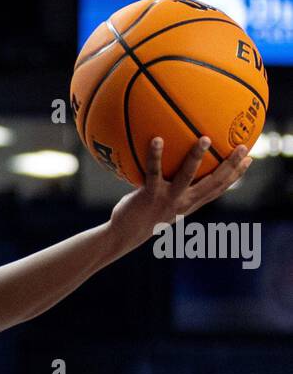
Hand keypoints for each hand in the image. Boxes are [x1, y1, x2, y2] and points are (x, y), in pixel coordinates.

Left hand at [110, 135, 251, 243]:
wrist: (125, 234)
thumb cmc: (143, 215)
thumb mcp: (162, 202)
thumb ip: (172, 187)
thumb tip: (174, 163)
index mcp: (190, 203)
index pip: (218, 189)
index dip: (235, 175)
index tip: (249, 159)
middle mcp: (183, 202)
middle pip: (212, 183)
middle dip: (230, 165)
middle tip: (242, 146)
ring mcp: (168, 199)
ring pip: (186, 177)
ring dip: (196, 158)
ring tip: (205, 139)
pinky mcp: (150, 196)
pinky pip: (153, 172)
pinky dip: (155, 156)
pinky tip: (157, 139)